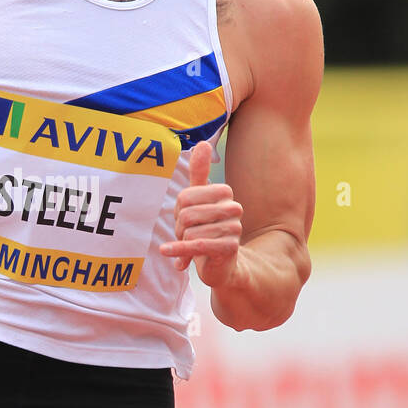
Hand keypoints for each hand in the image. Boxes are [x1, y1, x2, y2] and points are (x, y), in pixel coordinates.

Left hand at [159, 140, 243, 287]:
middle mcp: (233, 208)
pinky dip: (181, 253)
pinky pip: (198, 246)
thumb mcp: (199, 200)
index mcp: (224, 192)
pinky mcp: (230, 248)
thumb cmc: (206, 228)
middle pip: (186, 215)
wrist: (221, 264)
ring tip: (191, 247)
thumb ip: (199, 173)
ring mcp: (234, 228)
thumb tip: (202, 143)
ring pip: (189, 232)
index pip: (185, 197)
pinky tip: (173, 260)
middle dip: (179, 229)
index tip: (185, 220)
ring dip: (182, 243)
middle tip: (186, 236)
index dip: (178, 211)